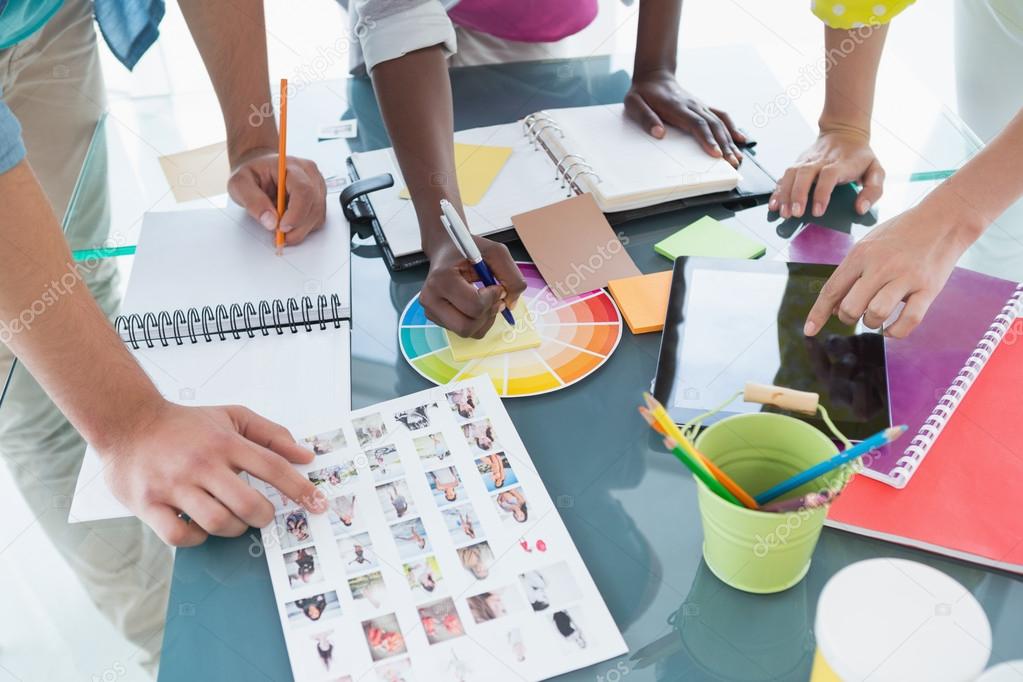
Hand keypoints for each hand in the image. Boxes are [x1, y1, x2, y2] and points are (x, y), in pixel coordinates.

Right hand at [100, 400, 326, 546]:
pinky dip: (198, 538)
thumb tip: (306, 456)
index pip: (272, 467)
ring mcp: (174, 485)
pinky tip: (201, 527)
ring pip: (218, 522)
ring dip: (235, 529)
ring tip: (234, 520)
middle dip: (264, 516)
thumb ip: (271, 434)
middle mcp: (202, 463)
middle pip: (248, 503)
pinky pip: (181, 536)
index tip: (318, 504)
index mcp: (225, 442)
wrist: (127, 422)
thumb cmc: (185, 424)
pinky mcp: (149, 504)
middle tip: (263, 515)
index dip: (300, 489)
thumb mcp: (231, 417)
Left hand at [228, 149, 326, 244]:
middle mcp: (309, 174)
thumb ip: (253, 201)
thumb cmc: (252, 175)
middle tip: (279, 236)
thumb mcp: (240, 184)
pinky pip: (316, 219)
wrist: (259, 169)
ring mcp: (317, 186)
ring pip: (317, 216)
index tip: (282, 228)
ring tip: (280, 227)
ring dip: (300, 229)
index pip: (304, 190)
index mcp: (291, 166)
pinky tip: (288, 222)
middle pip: (314, 206)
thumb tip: (270, 221)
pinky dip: (303, 227)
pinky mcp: (319, 199)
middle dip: (297, 227)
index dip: (296, 213)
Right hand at [420, 237, 525, 338]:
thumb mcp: (495, 252)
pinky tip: (476, 305)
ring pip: (466, 332)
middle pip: (467, 327)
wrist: (444, 249)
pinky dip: (476, 322)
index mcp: (442, 279)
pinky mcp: (435, 318)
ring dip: (484, 320)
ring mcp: (430, 310)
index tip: (496, 286)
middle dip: (487, 315)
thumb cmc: (466, 250)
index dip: (493, 298)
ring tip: (485, 301)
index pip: (474, 305)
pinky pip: (463, 331)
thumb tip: (511, 303)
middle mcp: (430, 298)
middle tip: (494, 299)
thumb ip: (511, 276)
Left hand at [625, 69, 746, 166]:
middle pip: (713, 125)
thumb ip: (646, 118)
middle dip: (724, 145)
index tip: (715, 153)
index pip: (696, 124)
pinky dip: (733, 128)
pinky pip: (721, 116)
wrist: (654, 76)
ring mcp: (700, 106)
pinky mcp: (703, 107)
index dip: (707, 139)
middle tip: (732, 163)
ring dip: (730, 140)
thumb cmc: (642, 94)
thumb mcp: (634, 104)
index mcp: (676, 106)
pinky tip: (741, 140)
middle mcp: (693, 105)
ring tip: (738, 157)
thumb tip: (659, 133)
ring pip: (720, 122)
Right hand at [771, 130, 882, 218]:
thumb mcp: (876, 170)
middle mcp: (821, 161)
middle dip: (798, 195)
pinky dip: (778, 190)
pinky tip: (775, 204)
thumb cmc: (859, 156)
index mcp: (841, 163)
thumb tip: (861, 208)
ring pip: (791, 174)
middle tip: (795, 213)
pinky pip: (784, 176)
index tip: (818, 211)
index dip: (821, 194)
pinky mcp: (798, 164)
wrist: (844, 132)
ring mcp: (807, 161)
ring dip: (785, 194)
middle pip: (805, 175)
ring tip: (784, 212)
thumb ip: (873, 190)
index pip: (829, 176)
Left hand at [804, 205, 976, 338]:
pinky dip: (896, 332)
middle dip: (848, 317)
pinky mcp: (928, 288)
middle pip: (850, 307)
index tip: (809, 330)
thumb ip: (850, 274)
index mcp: (861, 254)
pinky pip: (908, 321)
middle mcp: (880, 266)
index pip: (831, 290)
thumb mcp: (869, 244)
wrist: (944, 218)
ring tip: (877, 316)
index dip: (818, 313)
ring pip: (876, 314)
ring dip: (872, 323)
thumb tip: (834, 308)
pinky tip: (892, 328)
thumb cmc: (901, 233)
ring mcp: (905, 277)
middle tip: (857, 313)